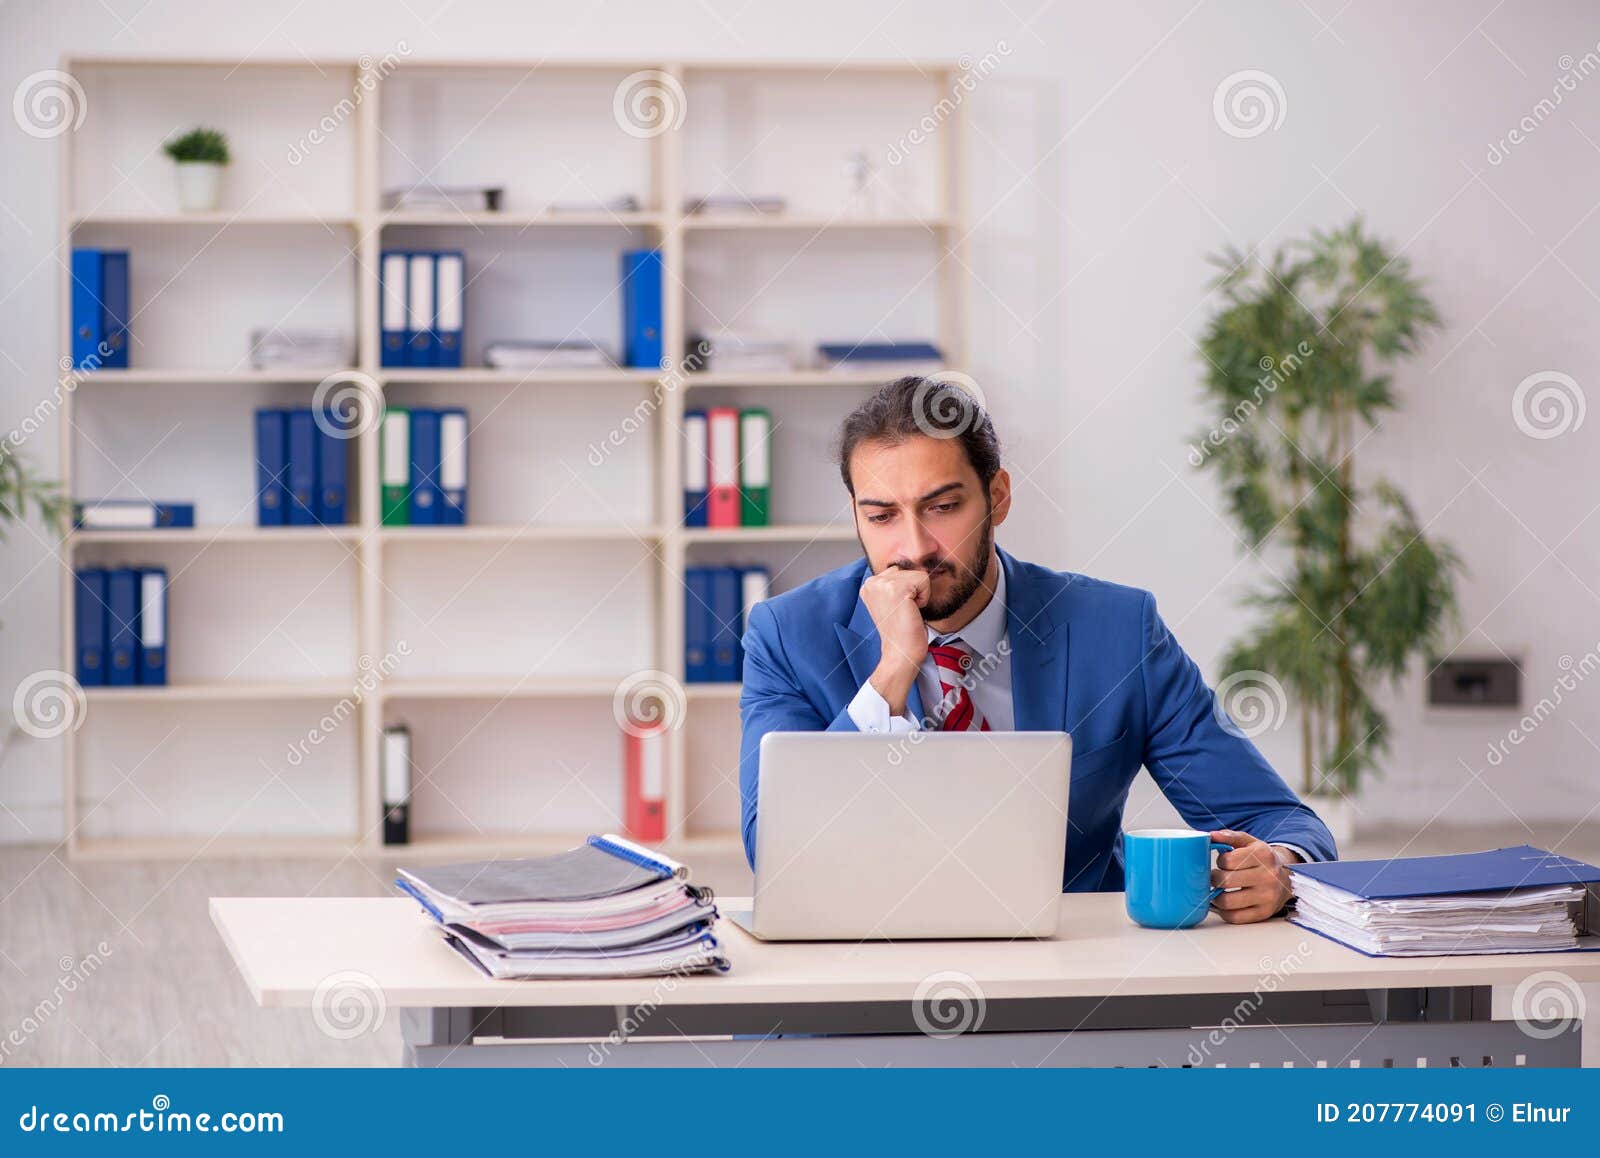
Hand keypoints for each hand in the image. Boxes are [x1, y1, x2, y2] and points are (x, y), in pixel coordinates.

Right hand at [860, 564, 930, 713]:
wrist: (900, 654)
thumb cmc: (902, 632)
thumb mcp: (893, 602)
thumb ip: (896, 584)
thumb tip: (915, 563)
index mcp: (868, 585)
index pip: (901, 570)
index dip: (908, 590)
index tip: (899, 610)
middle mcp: (872, 582)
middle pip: (909, 569)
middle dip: (914, 591)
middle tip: (904, 612)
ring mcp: (882, 584)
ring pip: (918, 574)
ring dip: (920, 595)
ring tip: (908, 612)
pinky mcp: (896, 588)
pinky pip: (924, 580)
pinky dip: (925, 598)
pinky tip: (912, 612)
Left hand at [1208, 829, 1297, 923]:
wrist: (1286, 879)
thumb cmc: (1262, 860)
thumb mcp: (1250, 843)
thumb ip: (1230, 837)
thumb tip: (1212, 836)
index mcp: (1263, 855)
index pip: (1228, 860)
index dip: (1220, 861)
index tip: (1222, 863)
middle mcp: (1268, 876)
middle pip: (1225, 881)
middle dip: (1214, 879)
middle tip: (1215, 877)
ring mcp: (1267, 897)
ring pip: (1227, 902)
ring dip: (1215, 897)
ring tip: (1217, 891)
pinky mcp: (1264, 913)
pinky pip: (1234, 917)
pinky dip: (1224, 911)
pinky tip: (1225, 903)